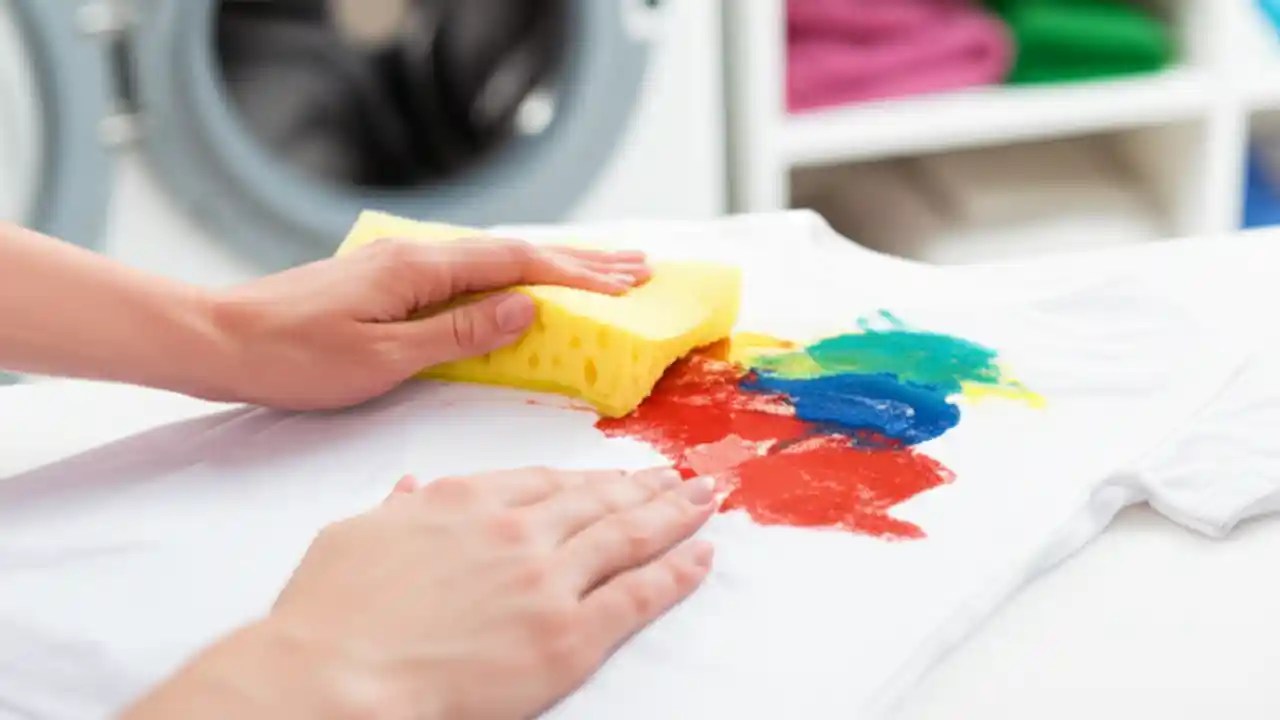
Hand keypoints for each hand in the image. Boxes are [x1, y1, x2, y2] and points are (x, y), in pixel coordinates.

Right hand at [124, 468, 716, 719]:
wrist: (336, 676)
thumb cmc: (332, 614)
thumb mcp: (356, 535)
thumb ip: (399, 507)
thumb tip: (413, 488)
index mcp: (467, 500)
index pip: (546, 482)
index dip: (589, 477)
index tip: (613, 475)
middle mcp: (517, 529)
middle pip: (598, 501)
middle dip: (645, 487)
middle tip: (679, 479)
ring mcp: (548, 580)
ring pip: (627, 538)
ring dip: (673, 517)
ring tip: (704, 503)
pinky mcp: (569, 636)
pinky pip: (637, 596)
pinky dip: (675, 574)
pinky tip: (700, 558)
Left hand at [209, 237, 650, 409]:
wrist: (218, 339)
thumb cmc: (294, 358)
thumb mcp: (383, 358)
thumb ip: (460, 332)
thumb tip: (528, 308)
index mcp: (421, 268)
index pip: (517, 264)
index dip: (577, 273)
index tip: (628, 283)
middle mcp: (416, 254)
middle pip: (514, 252)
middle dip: (580, 260)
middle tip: (639, 267)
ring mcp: (401, 263)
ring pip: (493, 259)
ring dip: (551, 264)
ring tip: (601, 269)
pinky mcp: (388, 279)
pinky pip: (469, 271)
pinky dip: (513, 275)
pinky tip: (527, 282)